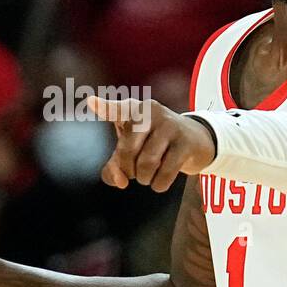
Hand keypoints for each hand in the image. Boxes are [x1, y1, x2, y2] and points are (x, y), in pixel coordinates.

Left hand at [86, 94, 215, 192]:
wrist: (196, 140)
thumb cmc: (155, 144)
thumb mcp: (132, 151)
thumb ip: (115, 168)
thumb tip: (120, 182)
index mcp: (134, 110)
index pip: (117, 110)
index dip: (104, 108)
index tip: (90, 102)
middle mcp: (151, 112)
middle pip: (127, 151)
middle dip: (128, 169)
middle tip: (135, 172)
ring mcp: (170, 125)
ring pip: (146, 163)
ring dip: (144, 178)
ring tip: (148, 176)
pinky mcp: (185, 142)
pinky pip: (165, 172)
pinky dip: (159, 184)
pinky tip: (160, 182)